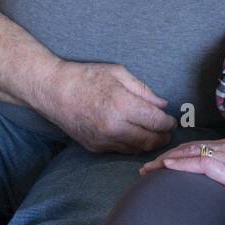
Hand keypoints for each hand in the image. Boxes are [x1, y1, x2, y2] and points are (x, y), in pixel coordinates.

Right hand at [41, 62, 176, 153]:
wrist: (53, 91)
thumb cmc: (86, 76)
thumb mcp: (118, 73)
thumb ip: (143, 90)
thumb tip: (162, 105)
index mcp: (122, 105)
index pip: (156, 122)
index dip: (168, 123)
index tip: (172, 120)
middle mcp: (114, 126)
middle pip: (150, 140)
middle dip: (163, 137)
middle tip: (168, 132)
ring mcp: (103, 140)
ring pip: (136, 149)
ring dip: (149, 144)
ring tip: (155, 135)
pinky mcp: (95, 147)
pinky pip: (121, 150)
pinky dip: (132, 145)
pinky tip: (135, 136)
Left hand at [140, 136, 224, 219]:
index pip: (201, 147)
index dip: (179, 154)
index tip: (162, 163)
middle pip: (191, 148)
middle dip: (167, 156)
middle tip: (147, 167)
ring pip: (192, 153)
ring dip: (167, 160)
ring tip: (149, 169)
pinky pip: (202, 164)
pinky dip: (182, 164)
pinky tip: (167, 167)